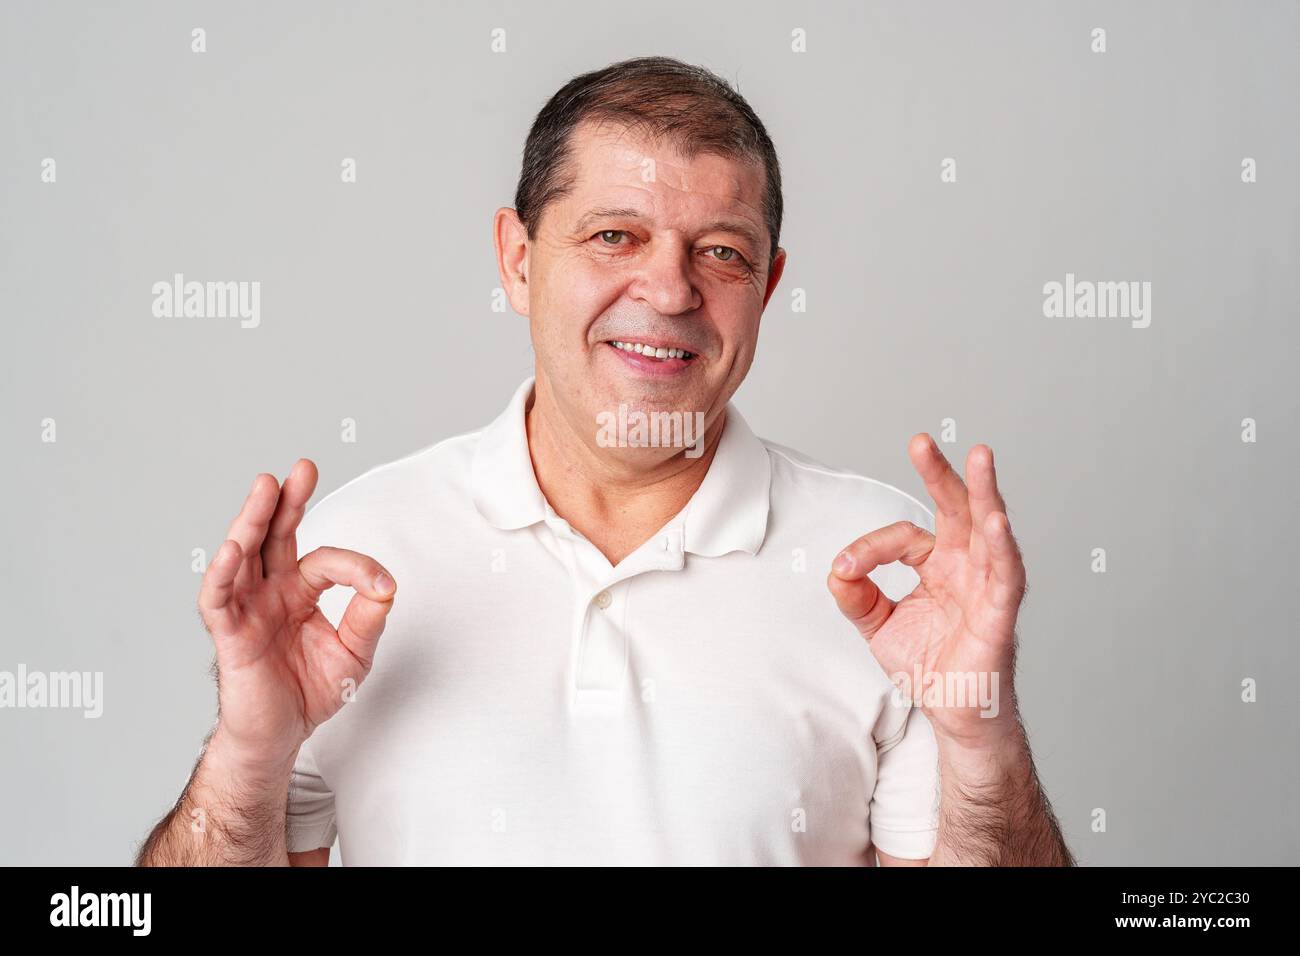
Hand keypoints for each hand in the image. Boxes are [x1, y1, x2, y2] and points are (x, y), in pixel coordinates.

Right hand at [197, 459, 397, 767]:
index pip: (325, 560)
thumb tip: (386, 584)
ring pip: (244, 556)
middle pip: (274, 536)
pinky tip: (232, 549)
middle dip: (287, 501)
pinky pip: (219, 600)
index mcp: (299, 590)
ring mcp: (246, 609)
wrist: (280, 737)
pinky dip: (223, 574)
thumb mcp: (355, 651)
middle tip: (303, 467)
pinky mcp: (229, 635)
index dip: (357, 568)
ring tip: (266, 486)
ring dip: (252, 521)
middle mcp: (269, 591)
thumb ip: (369, 617)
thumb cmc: (310, 690)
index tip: (383, 587)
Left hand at [826, 435, 1026, 744]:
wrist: (952, 712)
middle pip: (957, 509)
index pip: (905, 535)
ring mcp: (987, 585)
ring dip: (985, 493)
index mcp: (938, 564)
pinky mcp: (1001, 613)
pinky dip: (1002, 547)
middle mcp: (966, 566)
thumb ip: (855, 595)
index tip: (845, 569)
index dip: (871, 547)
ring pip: (989, 530)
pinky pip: (1006, 574)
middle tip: (921, 442)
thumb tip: (838, 569)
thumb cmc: (928, 666)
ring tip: (980, 458)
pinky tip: (995, 521)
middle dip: (941, 474)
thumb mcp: (877, 626)